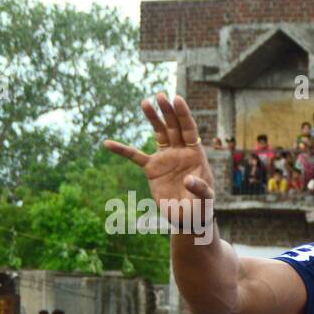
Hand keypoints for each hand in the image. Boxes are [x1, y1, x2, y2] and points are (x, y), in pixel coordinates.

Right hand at [103, 93, 214, 234]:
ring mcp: (165, 158)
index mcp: (195, 154)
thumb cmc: (201, 207)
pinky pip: (135, 156)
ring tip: (145, 102)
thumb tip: (189, 180)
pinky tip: (108, 143)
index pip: (189, 130)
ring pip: (158, 133)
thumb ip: (200, 189)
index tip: (177, 99)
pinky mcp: (152, 169)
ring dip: (153, 118)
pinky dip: (122, 150)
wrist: (188, 218)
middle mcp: (180, 152)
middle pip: (174, 127)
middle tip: (160, 95)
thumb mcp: (205, 199)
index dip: (183, 114)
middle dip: (167, 111)